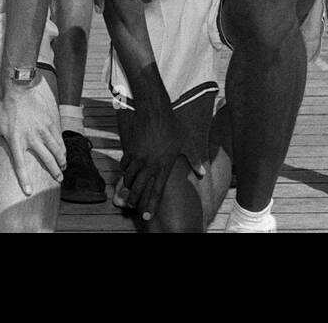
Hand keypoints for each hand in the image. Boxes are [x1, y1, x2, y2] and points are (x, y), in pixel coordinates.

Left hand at [0, 79, 65, 196]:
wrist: (18, 88)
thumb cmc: (2, 108)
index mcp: (15, 140)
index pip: (20, 165)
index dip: (24, 179)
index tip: (28, 192)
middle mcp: (30, 137)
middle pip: (45, 159)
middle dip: (54, 171)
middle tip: (59, 180)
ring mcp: (42, 129)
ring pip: (55, 149)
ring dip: (61, 160)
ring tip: (63, 168)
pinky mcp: (49, 122)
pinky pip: (58, 138)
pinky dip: (62, 147)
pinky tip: (63, 153)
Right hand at [120, 92, 196, 222]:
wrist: (154, 111)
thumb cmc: (172, 126)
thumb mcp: (186, 143)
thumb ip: (194, 159)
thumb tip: (202, 172)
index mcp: (163, 167)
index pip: (156, 192)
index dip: (151, 206)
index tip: (147, 217)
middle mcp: (149, 165)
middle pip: (139, 189)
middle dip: (135, 200)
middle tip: (133, 206)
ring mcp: (138, 157)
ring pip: (129, 177)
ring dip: (128, 185)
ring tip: (130, 189)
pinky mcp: (130, 149)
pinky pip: (124, 164)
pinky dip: (124, 170)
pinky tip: (126, 171)